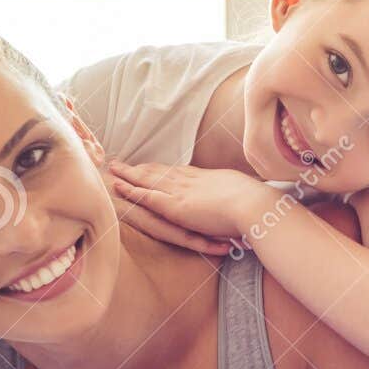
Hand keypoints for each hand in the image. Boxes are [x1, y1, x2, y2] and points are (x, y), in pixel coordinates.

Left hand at [109, 159, 270, 253]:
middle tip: (123, 162)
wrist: (252, 205)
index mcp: (207, 178)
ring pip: (149, 179)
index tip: (152, 166)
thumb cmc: (255, 202)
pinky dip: (132, 190)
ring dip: (130, 174)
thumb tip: (240, 194)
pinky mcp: (175, 206)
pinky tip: (119, 186)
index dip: (163, 169)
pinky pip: (148, 196)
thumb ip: (235, 193)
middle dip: (141, 167)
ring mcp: (181, 192)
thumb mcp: (245, 192)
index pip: (179, 172)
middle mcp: (191, 180)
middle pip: (160, 171)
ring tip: (113, 168)